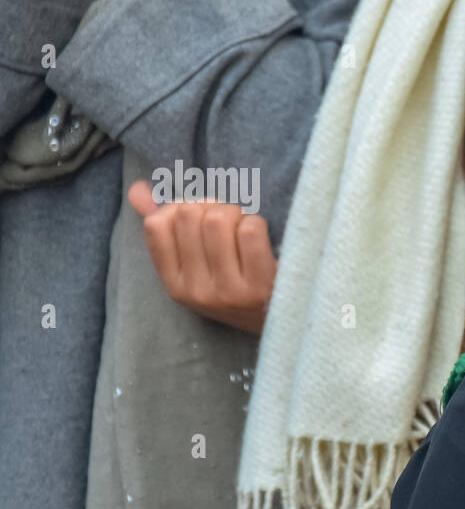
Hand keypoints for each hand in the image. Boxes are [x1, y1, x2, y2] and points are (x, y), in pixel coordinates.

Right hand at [128, 179, 276, 333]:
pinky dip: (256, 223)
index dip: (179, 208)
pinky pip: (249, 231)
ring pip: (217, 220)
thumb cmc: (236, 284)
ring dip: (236, 213)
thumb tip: (138, 189)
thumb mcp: (197, 266)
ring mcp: (228, 292)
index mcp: (175, 285)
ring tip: (244, 228)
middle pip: (189, 216)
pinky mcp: (259, 287)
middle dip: (211, 207)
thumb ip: (166, 229)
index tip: (200, 216)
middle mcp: (197, 291)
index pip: (156, 226)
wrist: (284, 320)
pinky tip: (261, 239)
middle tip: (228, 219)